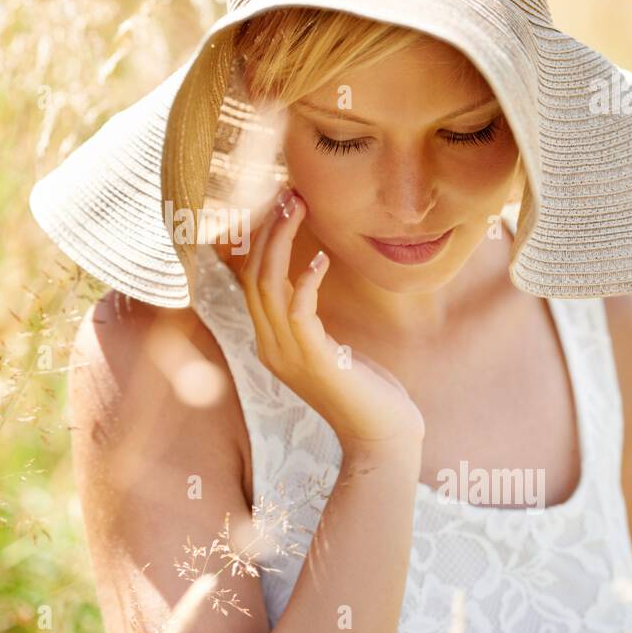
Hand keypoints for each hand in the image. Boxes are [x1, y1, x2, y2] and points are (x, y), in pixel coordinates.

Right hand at [237, 187, 426, 453]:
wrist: (382, 438)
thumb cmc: (366, 391)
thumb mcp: (332, 348)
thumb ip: (312, 320)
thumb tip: (309, 279)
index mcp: (270, 343)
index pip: (249, 282)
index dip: (260, 241)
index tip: (278, 204)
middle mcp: (270, 347)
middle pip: (252, 277)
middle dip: (267, 230)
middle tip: (287, 194)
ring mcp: (288, 355)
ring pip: (267, 287)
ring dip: (282, 243)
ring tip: (298, 208)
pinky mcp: (314, 360)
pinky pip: (298, 311)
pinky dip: (306, 281)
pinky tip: (322, 259)